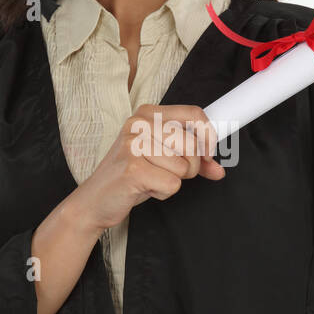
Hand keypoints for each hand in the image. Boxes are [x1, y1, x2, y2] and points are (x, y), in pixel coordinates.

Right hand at [69, 103, 224, 232]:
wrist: (94, 200)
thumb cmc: (129, 176)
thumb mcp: (161, 159)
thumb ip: (191, 160)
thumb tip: (219, 168)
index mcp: (147, 113)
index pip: (194, 114)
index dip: (208, 137)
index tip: (208, 154)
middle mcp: (139, 123)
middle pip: (193, 145)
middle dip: (190, 167)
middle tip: (168, 172)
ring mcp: (134, 144)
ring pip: (185, 167)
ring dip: (173, 181)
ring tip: (150, 179)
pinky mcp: (133, 168)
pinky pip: (173, 185)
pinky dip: (163, 193)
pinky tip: (144, 188)